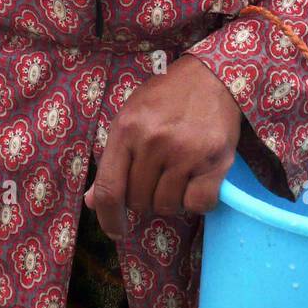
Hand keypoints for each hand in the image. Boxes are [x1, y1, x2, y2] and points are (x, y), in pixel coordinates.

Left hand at [84, 54, 241, 238]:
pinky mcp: (214, 160)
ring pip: (167, 206)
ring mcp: (185, 152)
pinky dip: (196, 201)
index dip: (108, 218)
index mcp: (126, 129)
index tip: (115, 230)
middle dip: (144, 199)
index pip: (109, 189)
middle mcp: (154, 142)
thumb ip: (112, 158)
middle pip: (138, 201)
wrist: (210, 76)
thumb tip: (92, 202)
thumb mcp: (130, 117)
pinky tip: (196, 181)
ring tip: (176, 176)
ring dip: (170, 200)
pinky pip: (198, 204)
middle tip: (156, 179)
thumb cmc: (165, 98)